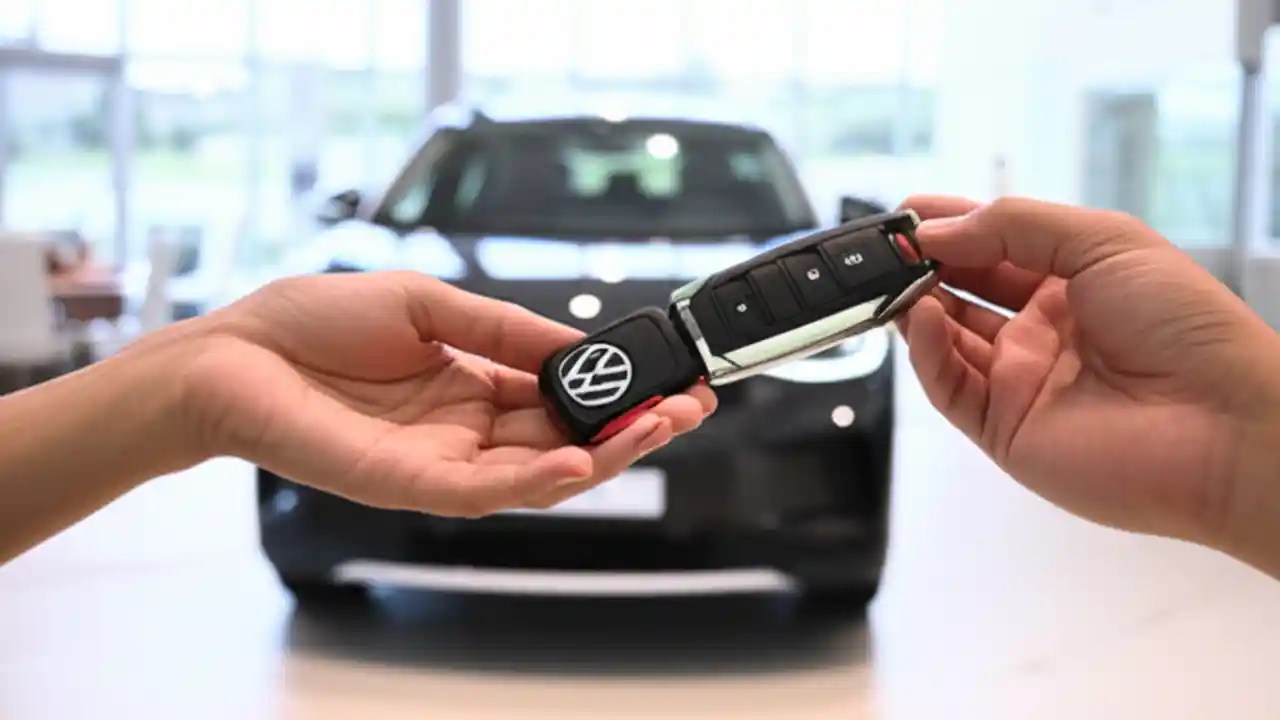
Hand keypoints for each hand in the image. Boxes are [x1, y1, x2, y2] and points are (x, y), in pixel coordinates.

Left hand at [178, 271, 715, 516]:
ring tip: (656, 428)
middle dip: (631, 430)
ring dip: (600, 456)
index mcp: (472, 386)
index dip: (617, 395)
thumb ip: (503, 328)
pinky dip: (533, 479)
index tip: (670, 379)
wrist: (229, 352)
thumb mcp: (427, 304)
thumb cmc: (311, 322)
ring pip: (537, 475)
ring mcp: (439, 463)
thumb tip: (576, 344)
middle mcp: (465, 432)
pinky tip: (575, 460)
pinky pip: (482, 491)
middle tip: (689, 408)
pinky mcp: (405, 484)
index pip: (561, 401)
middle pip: (564, 443)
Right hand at [898, 196, 1279, 571]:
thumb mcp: (1103, 242)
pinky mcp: (1003, 430)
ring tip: (887, 279)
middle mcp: (1040, 331)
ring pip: (945, 340)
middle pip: (959, 292)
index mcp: (1071, 282)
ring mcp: (1020, 382)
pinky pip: (949, 388)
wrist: (1223, 426)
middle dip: (920, 266)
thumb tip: (936, 232)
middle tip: (881, 247)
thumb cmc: (1185, 325)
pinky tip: (919, 318)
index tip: (905, 214)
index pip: (991, 248)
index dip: (949, 228)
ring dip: (912, 306)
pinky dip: (926, 352)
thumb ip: (1013, 227)